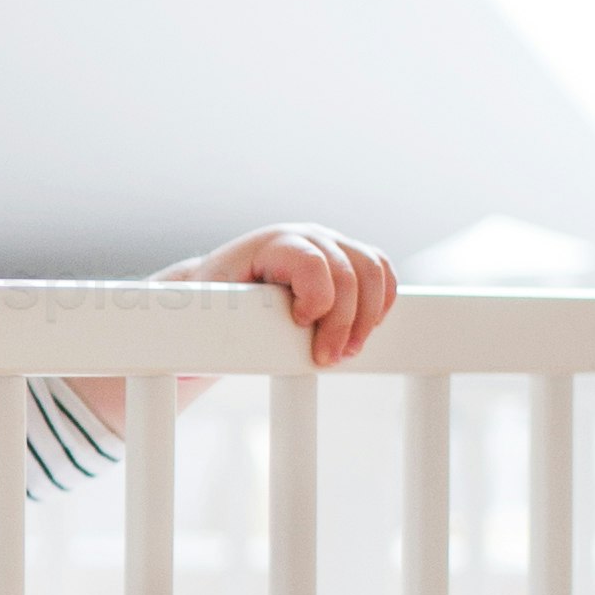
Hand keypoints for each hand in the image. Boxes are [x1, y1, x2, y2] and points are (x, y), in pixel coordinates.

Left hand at [171, 221, 396, 366]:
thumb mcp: (213, 307)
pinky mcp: (347, 256)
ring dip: (368, 316)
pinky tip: (366, 328)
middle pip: (348, 273)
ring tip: (347, 350)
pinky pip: (381, 271)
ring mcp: (331, 243)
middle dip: (344, 323)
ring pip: (373, 270)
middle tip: (327, 358)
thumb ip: (225, 318)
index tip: (302, 325)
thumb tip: (230, 337)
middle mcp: (307, 236)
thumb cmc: (215, 301)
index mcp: (272, 243)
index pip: (312, 262)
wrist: (223, 288)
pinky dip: (382, 302)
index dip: (317, 299)